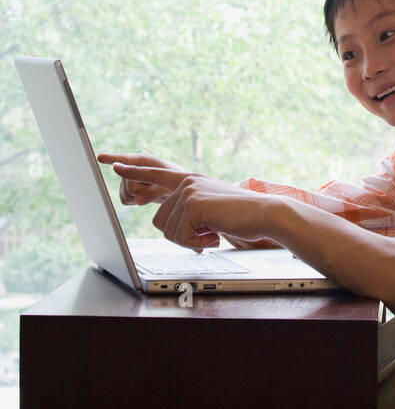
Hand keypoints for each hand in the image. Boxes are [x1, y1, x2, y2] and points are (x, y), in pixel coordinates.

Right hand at [97, 151, 190, 206]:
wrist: (177, 188)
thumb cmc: (177, 182)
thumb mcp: (169, 187)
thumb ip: (154, 192)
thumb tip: (137, 199)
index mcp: (145, 160)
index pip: (127, 160)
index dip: (113, 158)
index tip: (100, 157)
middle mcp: (133, 166)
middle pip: (128, 185)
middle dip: (142, 190)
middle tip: (157, 188)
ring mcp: (129, 177)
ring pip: (126, 194)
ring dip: (139, 196)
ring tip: (152, 190)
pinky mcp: (127, 188)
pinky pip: (125, 200)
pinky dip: (135, 201)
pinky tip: (144, 196)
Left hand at [108, 164, 282, 251]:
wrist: (265, 214)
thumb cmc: (242, 216)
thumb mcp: (211, 211)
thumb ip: (191, 210)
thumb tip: (172, 225)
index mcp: (191, 181)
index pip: (156, 174)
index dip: (134, 172)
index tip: (115, 165)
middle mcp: (187, 182)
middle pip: (160, 220)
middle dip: (181, 236)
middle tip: (206, 235)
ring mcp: (189, 191)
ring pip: (169, 231)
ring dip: (191, 240)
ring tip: (213, 232)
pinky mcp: (194, 204)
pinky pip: (180, 236)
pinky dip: (197, 243)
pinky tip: (214, 235)